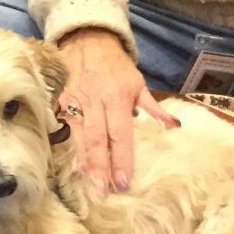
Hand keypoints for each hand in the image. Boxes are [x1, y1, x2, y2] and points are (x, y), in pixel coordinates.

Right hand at [56, 28, 178, 193]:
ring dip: (82, 162)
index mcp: (117, 98)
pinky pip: (62, 128)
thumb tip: (175, 127)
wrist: (87, 40)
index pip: (120, 134)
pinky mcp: (57, 102)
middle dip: (99, 167)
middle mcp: (94, 101)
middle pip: (96, 140)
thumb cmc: (115, 66)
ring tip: (87, 186)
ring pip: (78, 136)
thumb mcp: (138, 82)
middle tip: (102, 192)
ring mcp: (73, 102)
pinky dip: (66, 148)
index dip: (121, 159)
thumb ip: (153, 107)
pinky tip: (67, 167)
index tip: (123, 182)